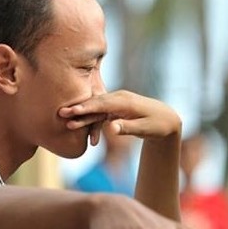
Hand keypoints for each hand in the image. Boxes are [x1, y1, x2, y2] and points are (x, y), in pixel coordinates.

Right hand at [59, 90, 180, 145]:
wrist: (166, 119)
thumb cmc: (158, 125)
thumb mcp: (146, 129)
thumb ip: (128, 128)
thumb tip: (111, 128)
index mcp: (126, 102)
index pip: (103, 104)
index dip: (87, 108)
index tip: (73, 111)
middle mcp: (119, 98)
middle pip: (96, 103)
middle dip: (78, 108)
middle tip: (61, 113)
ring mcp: (117, 102)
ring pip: (96, 108)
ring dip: (82, 114)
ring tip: (65, 118)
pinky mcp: (115, 108)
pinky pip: (101, 113)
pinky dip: (91, 119)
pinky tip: (80, 126)